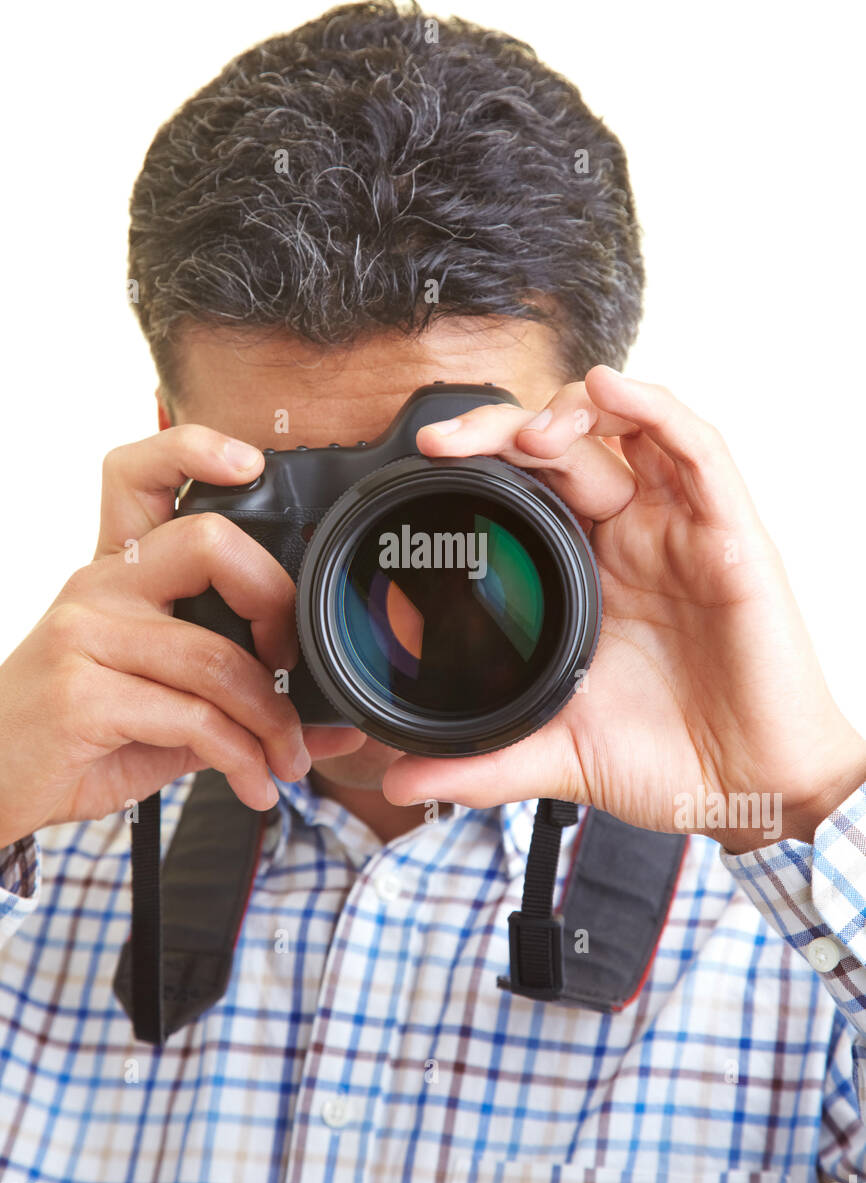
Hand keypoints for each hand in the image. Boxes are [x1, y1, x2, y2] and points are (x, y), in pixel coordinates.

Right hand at [0, 426, 362, 848]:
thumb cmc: (79, 734)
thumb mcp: (162, 705)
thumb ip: (237, 703)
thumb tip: (332, 729)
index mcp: (118, 572)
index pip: (140, 474)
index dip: (195, 449)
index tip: (252, 465)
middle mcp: (99, 586)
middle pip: (210, 544)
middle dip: (277, 604)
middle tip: (294, 664)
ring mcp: (85, 635)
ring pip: (216, 656)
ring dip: (272, 720)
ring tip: (286, 760)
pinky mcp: (81, 694)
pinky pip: (193, 718)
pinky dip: (240, 759)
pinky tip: (254, 783)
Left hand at [382, 366, 865, 852]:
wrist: (748, 794)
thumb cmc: (669, 761)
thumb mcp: (557, 753)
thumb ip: (481, 762)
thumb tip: (399, 782)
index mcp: (588, 574)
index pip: (529, 488)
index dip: (479, 463)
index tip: (422, 464)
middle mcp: (632, 539)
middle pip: (565, 446)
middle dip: (501, 429)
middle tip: (444, 441)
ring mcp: (680, 531)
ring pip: (627, 428)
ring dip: (571, 410)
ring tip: (525, 434)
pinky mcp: (729, 535)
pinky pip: (696, 450)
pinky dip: (653, 408)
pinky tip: (610, 388)